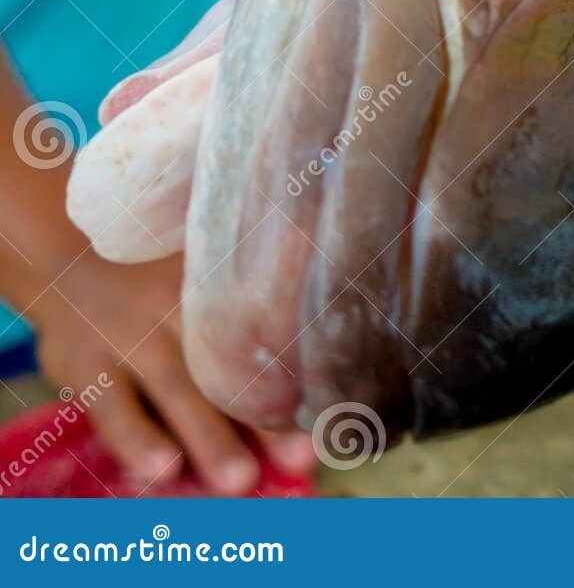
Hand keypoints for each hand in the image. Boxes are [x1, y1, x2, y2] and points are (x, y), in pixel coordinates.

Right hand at [28, 252, 315, 493]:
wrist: (68, 264)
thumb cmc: (160, 286)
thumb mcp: (202, 279)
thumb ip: (250, 316)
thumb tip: (313, 382)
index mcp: (221, 293)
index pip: (267, 333)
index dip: (300, 373)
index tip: (334, 411)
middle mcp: (182, 311)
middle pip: (230, 369)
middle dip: (266, 418)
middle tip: (302, 460)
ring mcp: (132, 338)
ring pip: (176, 392)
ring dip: (208, 437)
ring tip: (239, 480)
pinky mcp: (84, 365)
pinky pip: (111, 408)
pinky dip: (136, 440)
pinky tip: (162, 471)